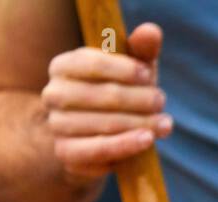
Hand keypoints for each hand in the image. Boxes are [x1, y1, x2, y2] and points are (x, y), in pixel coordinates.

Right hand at [42, 24, 171, 180]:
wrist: (99, 140)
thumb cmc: (120, 96)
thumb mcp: (131, 72)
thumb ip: (141, 51)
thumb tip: (152, 32)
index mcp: (63, 66)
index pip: (91, 63)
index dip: (124, 69)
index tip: (148, 76)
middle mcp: (53, 94)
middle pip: (103, 95)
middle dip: (139, 99)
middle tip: (161, 101)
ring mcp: (56, 125)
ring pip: (104, 124)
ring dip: (140, 124)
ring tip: (164, 125)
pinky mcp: (67, 154)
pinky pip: (99, 150)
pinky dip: (126, 146)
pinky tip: (147, 141)